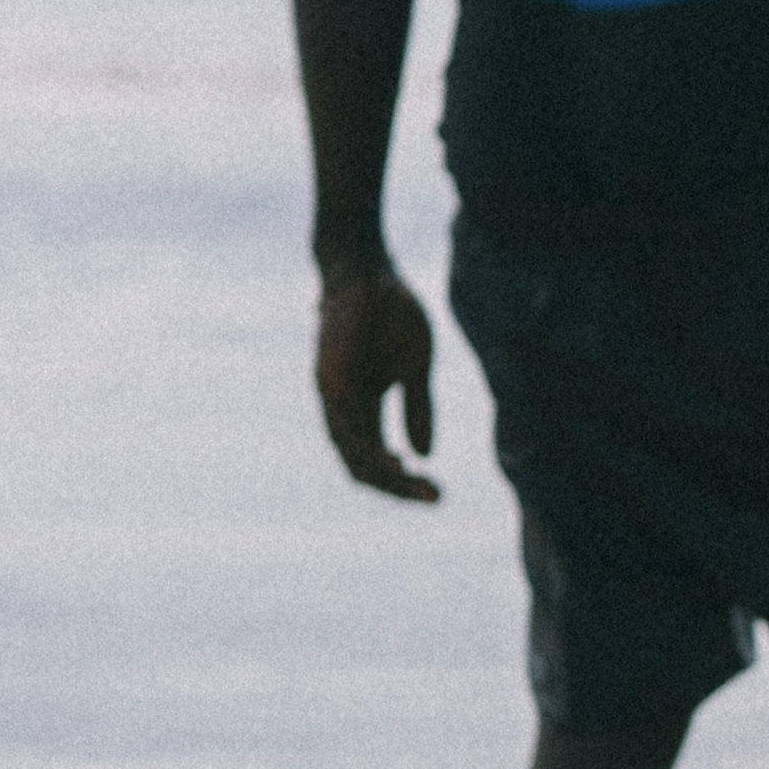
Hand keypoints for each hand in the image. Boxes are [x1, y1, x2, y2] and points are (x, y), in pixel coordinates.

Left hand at [316, 259, 441, 501]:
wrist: (366, 270)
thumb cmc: (390, 312)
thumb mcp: (415, 366)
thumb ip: (417, 408)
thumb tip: (424, 454)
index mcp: (364, 404)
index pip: (378, 457)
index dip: (404, 481)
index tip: (437, 494)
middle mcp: (344, 407)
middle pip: (363, 465)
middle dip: (398, 487)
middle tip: (433, 498)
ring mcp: (334, 396)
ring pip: (352, 454)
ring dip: (385, 476)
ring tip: (417, 485)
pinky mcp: (330, 382)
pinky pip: (348, 429)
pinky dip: (371, 452)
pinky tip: (395, 462)